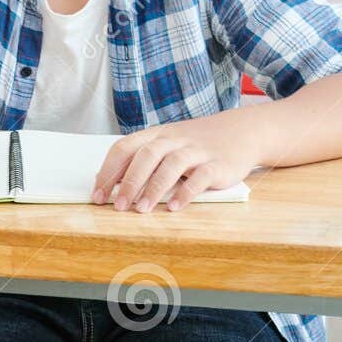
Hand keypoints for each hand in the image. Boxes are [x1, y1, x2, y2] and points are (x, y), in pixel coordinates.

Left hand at [92, 114, 260, 212]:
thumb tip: (109, 183)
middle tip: (118, 206)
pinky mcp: (218, 164)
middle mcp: (173, 140)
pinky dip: (186, 192)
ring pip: (171, 165)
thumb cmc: (195, 144)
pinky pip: (200, 177)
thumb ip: (140, 161)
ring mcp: (196, 150)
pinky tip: (174, 207)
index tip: (98, 195)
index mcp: (155, 135)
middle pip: (146, 156)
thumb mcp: (166, 146)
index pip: (124, 148)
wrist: (242, 132)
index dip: (108, 171)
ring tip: (142, 209)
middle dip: (129, 182)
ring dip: (154, 188)